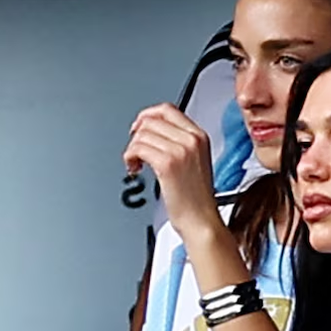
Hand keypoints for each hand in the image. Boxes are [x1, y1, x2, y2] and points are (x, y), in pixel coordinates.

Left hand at [123, 103, 220, 238]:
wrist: (201, 220)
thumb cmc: (196, 198)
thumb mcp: (195, 161)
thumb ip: (179, 142)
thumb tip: (152, 131)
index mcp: (199, 136)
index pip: (167, 110)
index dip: (147, 116)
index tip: (139, 128)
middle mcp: (191, 140)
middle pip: (151, 121)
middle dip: (137, 135)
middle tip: (136, 151)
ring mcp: (180, 150)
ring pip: (141, 134)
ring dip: (132, 149)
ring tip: (136, 163)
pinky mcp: (167, 164)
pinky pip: (138, 148)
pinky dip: (130, 157)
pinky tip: (134, 168)